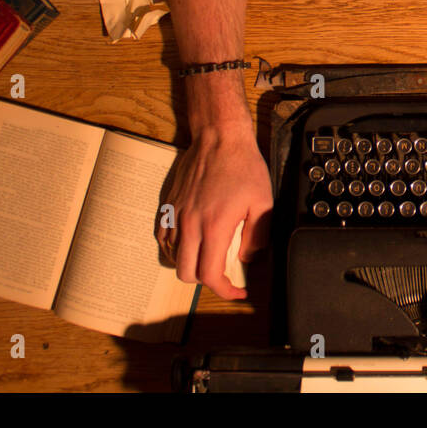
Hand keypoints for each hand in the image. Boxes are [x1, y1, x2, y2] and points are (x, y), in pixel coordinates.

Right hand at [156, 115, 272, 299]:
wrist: (220, 137)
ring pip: (173, 257)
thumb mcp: (263, 201)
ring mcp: (177, 214)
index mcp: (215, 226)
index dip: (224, 290)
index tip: (237, 290)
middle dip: (205, 282)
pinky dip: (174, 249)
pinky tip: (190, 245)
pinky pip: (163, 238)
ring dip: (190, 265)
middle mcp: (190, 224)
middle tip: (222, 275)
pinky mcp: (170, 205)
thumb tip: (247, 257)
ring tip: (208, 258)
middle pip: (186, 273)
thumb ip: (256, 235)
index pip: (210, 274)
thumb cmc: (243, 165)